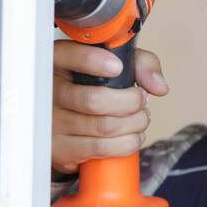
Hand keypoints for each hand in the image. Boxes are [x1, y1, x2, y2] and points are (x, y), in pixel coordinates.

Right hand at [51, 41, 169, 174]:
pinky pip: (101, 148)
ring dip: (135, 124)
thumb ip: (142, 64)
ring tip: (141, 118)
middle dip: (131, 102)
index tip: (117, 67)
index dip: (94, 62)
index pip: (70, 57)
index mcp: (58, 62)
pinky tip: (134, 136)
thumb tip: (157, 86)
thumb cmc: (96, 87)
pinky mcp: (59, 149)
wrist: (70, 124)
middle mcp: (49, 91)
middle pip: (95, 100)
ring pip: (104, 126)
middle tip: (142, 101)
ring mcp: (52, 123)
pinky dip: (127, 143)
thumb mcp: (118, 65)